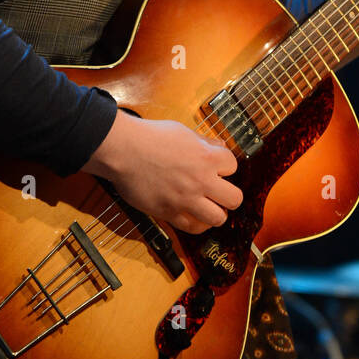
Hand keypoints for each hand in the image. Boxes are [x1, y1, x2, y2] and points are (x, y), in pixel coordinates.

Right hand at [82, 112, 242, 233]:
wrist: (123, 150)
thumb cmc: (149, 137)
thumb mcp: (183, 131)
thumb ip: (203, 142)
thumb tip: (219, 146)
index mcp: (206, 157)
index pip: (233, 166)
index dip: (225, 166)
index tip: (216, 167)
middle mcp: (200, 180)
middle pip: (234, 199)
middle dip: (229, 195)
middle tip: (219, 192)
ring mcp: (186, 199)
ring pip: (218, 218)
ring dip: (216, 212)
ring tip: (208, 206)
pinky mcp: (169, 213)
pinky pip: (192, 227)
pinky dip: (196, 223)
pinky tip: (193, 215)